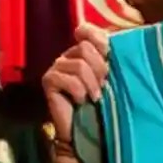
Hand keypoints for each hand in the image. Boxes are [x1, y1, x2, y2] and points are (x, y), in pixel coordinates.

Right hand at [42, 23, 110, 139]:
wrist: (88, 132)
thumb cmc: (104, 105)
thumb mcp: (114, 80)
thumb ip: (113, 60)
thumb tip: (112, 40)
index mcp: (86, 52)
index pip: (87, 31)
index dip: (99, 40)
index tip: (109, 58)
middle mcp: (70, 56)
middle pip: (85, 47)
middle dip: (99, 69)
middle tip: (103, 86)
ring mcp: (58, 67)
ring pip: (78, 64)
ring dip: (91, 84)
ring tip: (95, 97)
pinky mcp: (49, 80)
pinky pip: (67, 78)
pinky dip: (78, 91)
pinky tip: (81, 101)